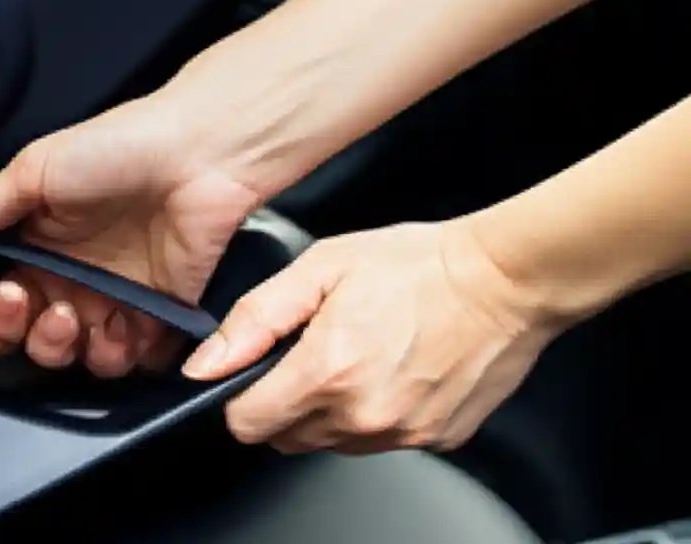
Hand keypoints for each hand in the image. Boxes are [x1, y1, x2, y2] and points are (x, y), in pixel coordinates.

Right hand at [0, 96, 264, 377]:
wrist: (198, 151)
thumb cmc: (122, 144)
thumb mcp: (36, 169)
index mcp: (37, 248)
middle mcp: (72, 279)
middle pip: (27, 340)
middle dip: (16, 332)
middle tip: (22, 301)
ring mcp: (115, 298)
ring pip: (75, 357)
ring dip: (64, 346)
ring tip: (72, 314)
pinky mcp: (160, 313)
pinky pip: (131, 359)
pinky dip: (120, 352)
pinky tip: (119, 322)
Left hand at [183, 219, 565, 453]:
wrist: (504, 280)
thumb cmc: (418, 266)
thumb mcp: (319, 269)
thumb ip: (254, 320)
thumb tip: (205, 364)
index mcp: (326, 373)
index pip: (246, 424)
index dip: (241, 395)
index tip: (257, 369)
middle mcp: (362, 415)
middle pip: (285, 438)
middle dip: (283, 401)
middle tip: (314, 351)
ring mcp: (401, 434)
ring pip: (330, 443)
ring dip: (328, 409)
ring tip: (358, 353)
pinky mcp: (435, 440)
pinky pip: (379, 441)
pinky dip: (373, 413)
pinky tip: (391, 369)